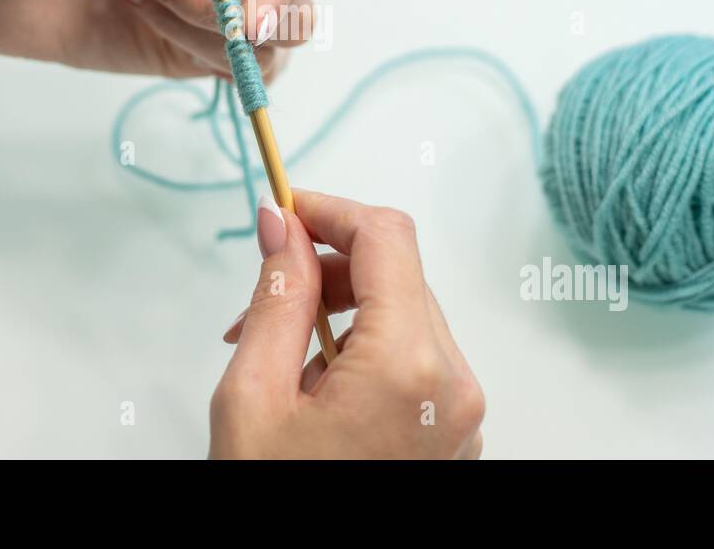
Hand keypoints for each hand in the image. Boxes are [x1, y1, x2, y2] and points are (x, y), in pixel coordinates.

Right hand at [210, 190, 484, 458]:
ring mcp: (459, 416)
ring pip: (404, 316)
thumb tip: (281, 223)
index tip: (284, 214)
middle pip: (396, 275)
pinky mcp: (452, 435)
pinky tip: (319, 393)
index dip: (329, 211)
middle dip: (326, 270)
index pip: (385, 237)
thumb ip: (276, 297)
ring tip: (285, 363)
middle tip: (264, 294)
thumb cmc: (274, 502)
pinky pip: (414, 362)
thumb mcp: (254, 396)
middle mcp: (452, 387)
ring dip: (342, 315)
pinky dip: (365, 356)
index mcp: (408, 367)